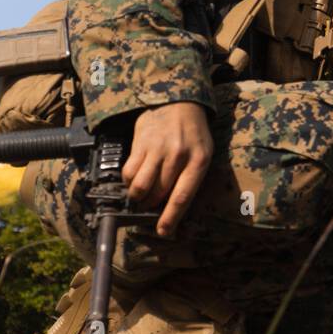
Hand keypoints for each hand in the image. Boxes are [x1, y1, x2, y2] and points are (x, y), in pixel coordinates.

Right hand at [121, 101, 213, 236]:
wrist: (179, 101)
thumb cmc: (193, 133)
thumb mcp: (204, 152)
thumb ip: (192, 177)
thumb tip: (175, 208)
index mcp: (199, 161)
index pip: (182, 196)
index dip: (171, 217)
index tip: (164, 232)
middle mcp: (178, 155)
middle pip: (159, 194)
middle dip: (151, 207)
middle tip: (148, 209)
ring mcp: (158, 148)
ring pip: (140, 186)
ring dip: (137, 197)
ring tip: (140, 195)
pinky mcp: (141, 142)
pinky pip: (129, 171)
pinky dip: (128, 181)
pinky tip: (134, 178)